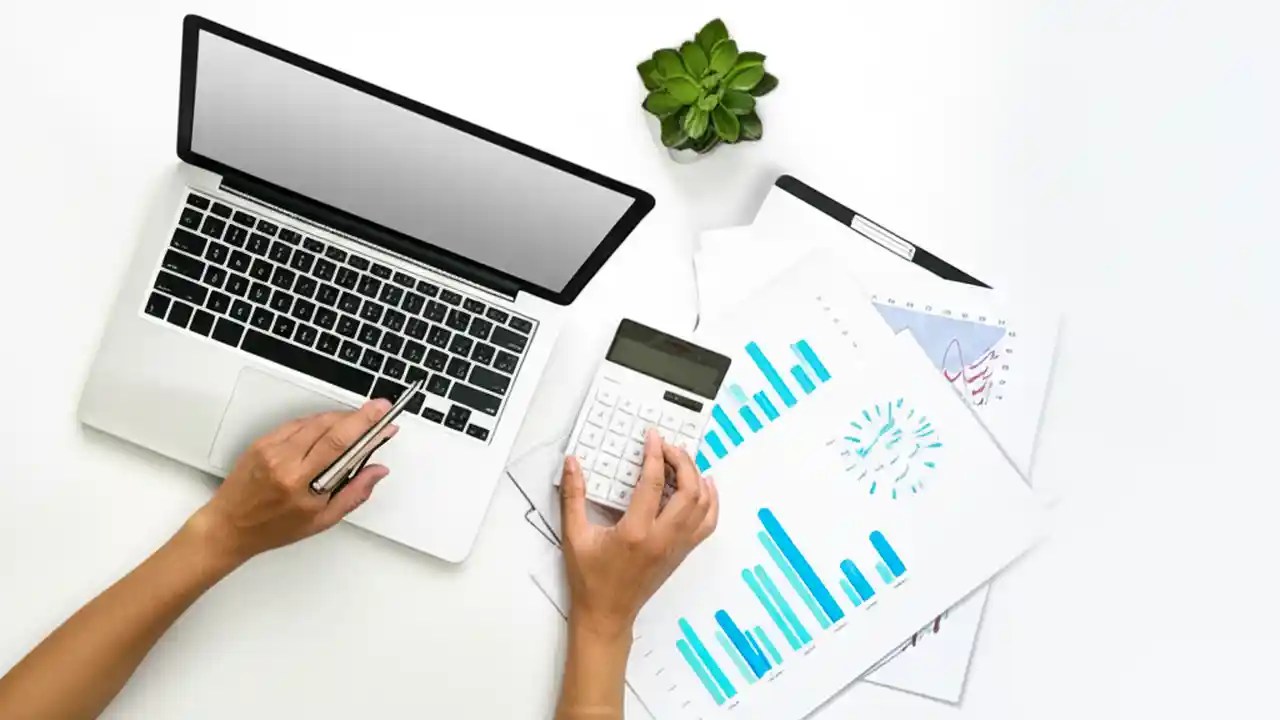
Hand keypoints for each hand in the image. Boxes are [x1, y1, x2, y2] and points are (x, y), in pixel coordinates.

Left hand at [186, 399, 398, 565]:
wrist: (229, 526)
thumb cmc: (272, 528)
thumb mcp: (321, 520)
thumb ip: (354, 493)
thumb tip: (377, 471)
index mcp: (300, 483)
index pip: (339, 444)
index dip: (365, 426)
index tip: (384, 417)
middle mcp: (284, 461)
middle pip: (329, 426)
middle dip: (358, 416)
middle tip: (378, 412)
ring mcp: (271, 449)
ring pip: (314, 421)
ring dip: (339, 418)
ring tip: (355, 424)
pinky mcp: (262, 442)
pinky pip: (296, 424)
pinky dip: (316, 423)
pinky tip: (326, 429)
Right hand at [559, 429, 718, 641]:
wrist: (606, 615)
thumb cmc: (590, 580)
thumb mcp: (574, 536)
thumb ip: (573, 496)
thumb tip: (572, 463)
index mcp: (636, 532)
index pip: (653, 483)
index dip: (655, 454)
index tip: (653, 437)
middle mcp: (662, 539)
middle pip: (689, 490)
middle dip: (683, 461)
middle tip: (668, 446)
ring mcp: (677, 547)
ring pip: (703, 506)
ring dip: (698, 478)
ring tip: (683, 461)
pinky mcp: (682, 553)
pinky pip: (707, 524)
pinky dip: (711, 501)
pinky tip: (704, 487)